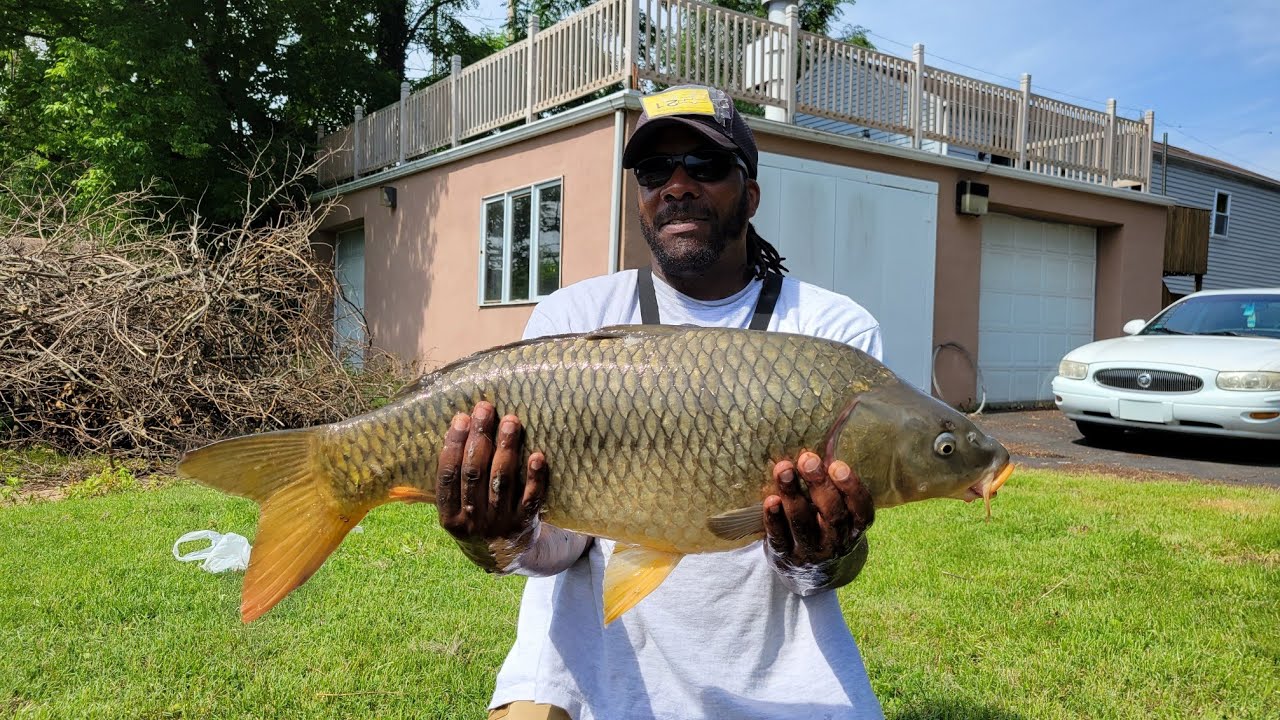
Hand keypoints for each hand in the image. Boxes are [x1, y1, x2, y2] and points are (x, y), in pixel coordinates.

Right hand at [435, 401, 547, 571]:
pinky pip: (531, 498)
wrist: (502, 557)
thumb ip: (451, 480)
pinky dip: (535, 477)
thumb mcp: (454, 510)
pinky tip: (537, 456)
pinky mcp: (525, 524)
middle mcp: (473, 522)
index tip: (461, 417)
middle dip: (480, 438)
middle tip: (485, 409)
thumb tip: (457, 427)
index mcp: (449, 517)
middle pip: (475, 474)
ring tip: (510, 421)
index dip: (453, 445)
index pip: (447, 476)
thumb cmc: (475, 519)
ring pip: (502, 482)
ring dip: (506, 448)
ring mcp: (500, 524)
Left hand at [764, 450, 872, 573]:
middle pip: (832, 514)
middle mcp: (835, 543)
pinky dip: (774, 518)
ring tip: (783, 469)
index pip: (861, 511)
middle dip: (819, 485)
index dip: (852, 488)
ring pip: (803, 524)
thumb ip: (835, 487)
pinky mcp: (785, 556)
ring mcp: (810, 552)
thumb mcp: (840, 514)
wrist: (812, 575)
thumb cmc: (826, 528)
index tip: (837, 465)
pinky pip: (779, 537)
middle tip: (807, 459)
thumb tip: (826, 439)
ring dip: (793, 495)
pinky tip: (770, 499)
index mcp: (854, 529)